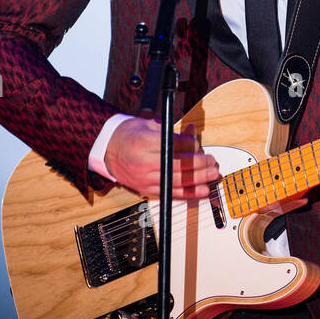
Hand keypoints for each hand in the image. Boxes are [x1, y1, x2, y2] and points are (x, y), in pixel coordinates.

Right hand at [103, 118, 220, 199]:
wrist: (107, 149)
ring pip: (175, 181)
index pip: (174, 145)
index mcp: (144, 141)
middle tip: (212, 162)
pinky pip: (169, 192)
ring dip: (197, 180)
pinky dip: (186, 193)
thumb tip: (193, 135)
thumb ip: (173, 132)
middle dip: (199, 165)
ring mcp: (143, 178)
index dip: (191, 146)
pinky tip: (200, 191)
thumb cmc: (129, 134)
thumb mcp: (150, 125)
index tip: (201, 146)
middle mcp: (143, 162)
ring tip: (212, 176)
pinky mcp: (145, 189)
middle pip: (177, 166)